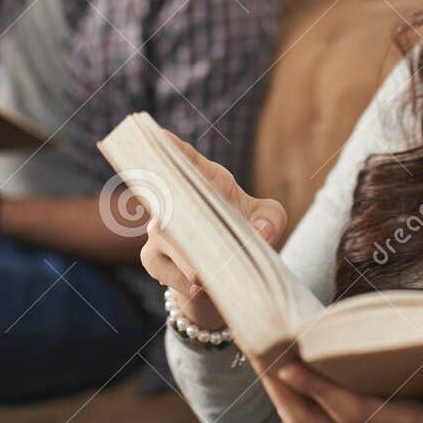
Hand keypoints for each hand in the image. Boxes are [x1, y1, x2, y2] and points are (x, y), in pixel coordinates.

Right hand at [137, 129, 286, 331]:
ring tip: (226, 271)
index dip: (171, 147)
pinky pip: (174, 274)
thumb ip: (271, 218)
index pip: (184, 159)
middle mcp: (173, 201)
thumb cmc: (245, 235)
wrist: (224, 278)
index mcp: (204, 181)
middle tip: (219, 241)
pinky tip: (209, 287)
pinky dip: (196, 285)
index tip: (159, 135)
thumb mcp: (268, 221)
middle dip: (198, 226)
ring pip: (178, 247)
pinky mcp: (150, 258)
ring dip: (206, 264)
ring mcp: (157, 229)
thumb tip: (260, 231)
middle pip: (174, 205)